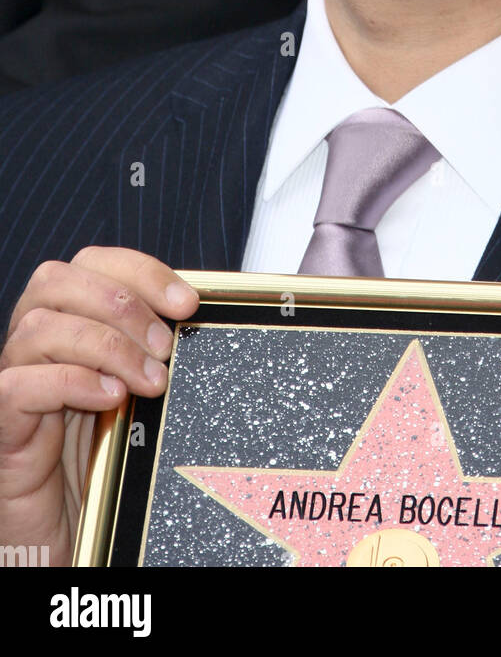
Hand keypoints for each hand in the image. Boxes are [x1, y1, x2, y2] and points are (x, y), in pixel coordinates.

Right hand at [0, 246, 198, 564]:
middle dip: (122, 303)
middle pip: (58, 280)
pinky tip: (111, 398)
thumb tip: (196, 312)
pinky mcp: (3, 421)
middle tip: (165, 345)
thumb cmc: (104, 449)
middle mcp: (34, 339)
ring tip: (150, 382)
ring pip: (40, 327)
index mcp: (68, 317)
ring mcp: (12, 376)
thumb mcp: (138, 385)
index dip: (141, 271)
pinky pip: (20, 384)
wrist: (67, 523)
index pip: (93, 262)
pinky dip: (72, 382)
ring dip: (107, 346)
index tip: (187, 302)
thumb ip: (153, 346)